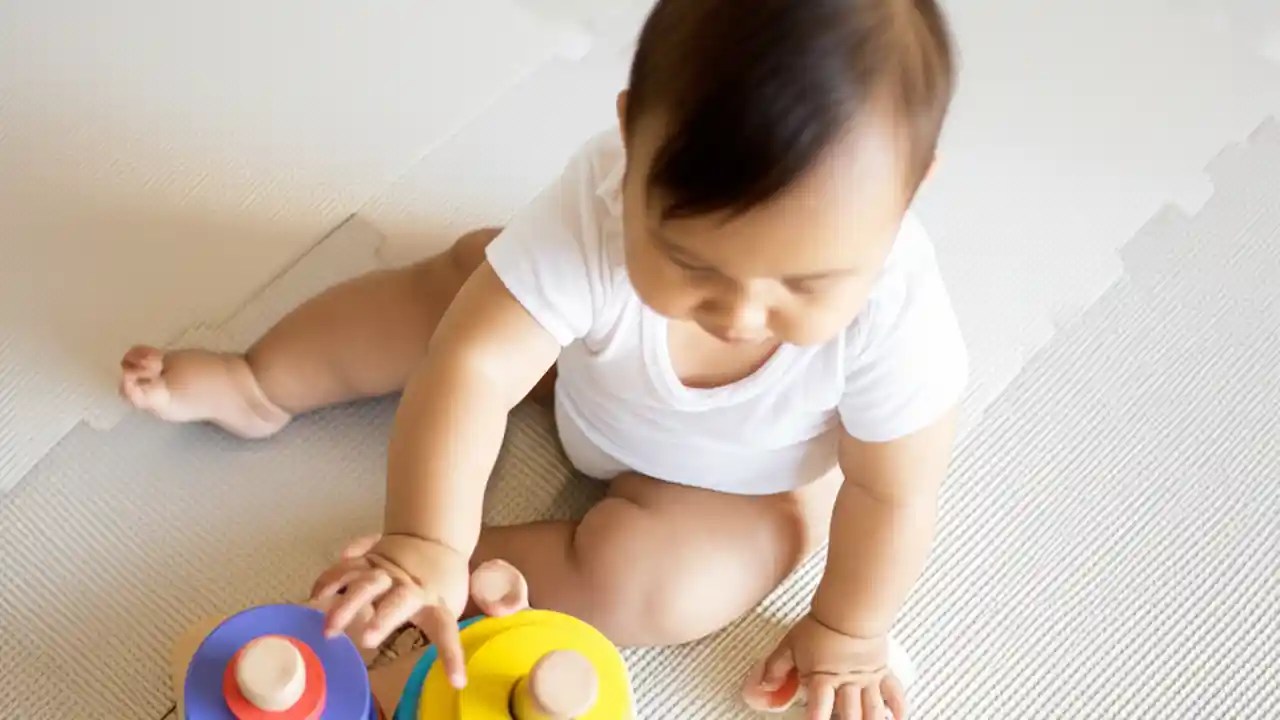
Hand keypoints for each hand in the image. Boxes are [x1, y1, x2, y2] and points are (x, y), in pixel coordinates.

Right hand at [310, 533, 470, 686]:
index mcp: (436, 601)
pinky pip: (348, 566)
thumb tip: (475, 631)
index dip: (450, 655)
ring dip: (346, 602)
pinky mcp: (367, 559)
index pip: (445, 629)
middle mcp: (409, 586)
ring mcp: (386, 571)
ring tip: (326, 623)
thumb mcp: (454, 601)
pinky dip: (332, 577)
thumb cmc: (442, 581)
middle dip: (382, 620)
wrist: (436, 538)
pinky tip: (318, 593)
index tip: (456, 681)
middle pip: (397, 602)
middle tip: (367, 640)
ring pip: (364, 583)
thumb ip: (451, 617)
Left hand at [743, 614, 906, 719]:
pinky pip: (894, 693)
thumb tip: (763, 687)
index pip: (818, 710)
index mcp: (822, 680)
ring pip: (873, 710)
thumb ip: (775, 668)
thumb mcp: (789, 646)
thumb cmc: (819, 627)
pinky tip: (899, 719)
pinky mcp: (882, 672)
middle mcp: (847, 684)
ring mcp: (867, 680)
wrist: (848, 608)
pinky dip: (899, 708)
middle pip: (849, 715)